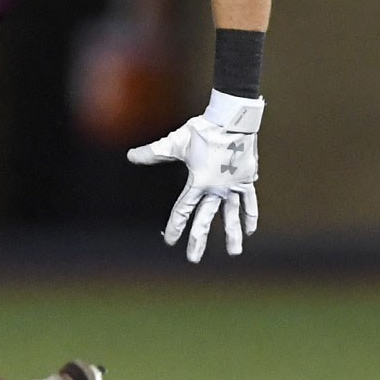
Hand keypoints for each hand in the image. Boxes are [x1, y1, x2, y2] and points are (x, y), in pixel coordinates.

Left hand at [126, 90, 262, 261]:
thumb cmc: (202, 130)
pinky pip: (249, 202)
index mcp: (198, 182)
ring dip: (232, 235)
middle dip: (198, 240)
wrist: (231, 120)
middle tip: (193, 259)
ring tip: (233, 252)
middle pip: (205, 220)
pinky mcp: (246, 179)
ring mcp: (232, 186)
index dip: (175, 226)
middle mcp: (216, 189)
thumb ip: (153, 153)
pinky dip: (250, 216)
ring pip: (232, 216)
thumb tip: (130, 156)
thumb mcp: (175, 142)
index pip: (183, 210)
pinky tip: (250, 230)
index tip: (170, 240)